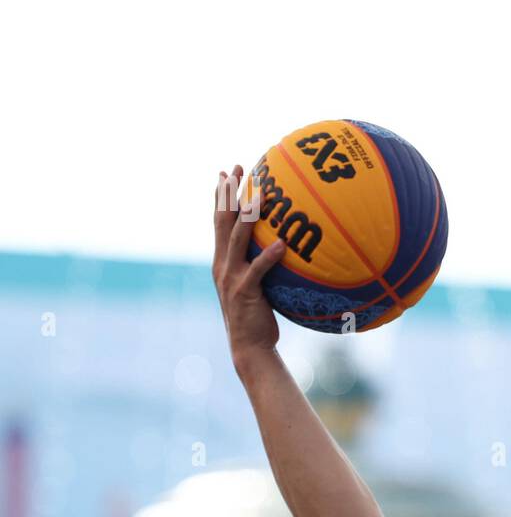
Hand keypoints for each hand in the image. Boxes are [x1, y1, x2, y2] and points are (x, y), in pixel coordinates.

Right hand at [212, 165, 285, 367]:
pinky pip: (258, 270)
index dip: (222, 196)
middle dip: (227, 194)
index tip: (226, 172)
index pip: (219, 222)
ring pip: (236, 240)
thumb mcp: (257, 285)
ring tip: (260, 196)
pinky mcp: (245, 292)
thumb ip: (262, 264)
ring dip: (247, 216)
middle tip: (234, 169)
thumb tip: (285, 244)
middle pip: (222, 222)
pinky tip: (282, 243)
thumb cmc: (258, 316)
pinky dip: (269, 256)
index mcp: (223, 261)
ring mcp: (231, 278)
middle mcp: (222, 265)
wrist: (249, 347)